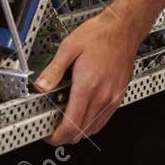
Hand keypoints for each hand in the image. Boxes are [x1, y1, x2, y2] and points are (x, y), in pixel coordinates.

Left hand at [34, 10, 144, 144]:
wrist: (123, 28)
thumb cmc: (99, 35)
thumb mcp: (69, 48)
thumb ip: (53, 71)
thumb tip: (41, 87)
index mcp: (87, 87)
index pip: (72, 125)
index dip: (58, 136)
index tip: (49, 135)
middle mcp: (102, 96)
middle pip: (82, 132)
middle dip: (65, 136)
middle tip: (53, 128)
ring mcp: (112, 98)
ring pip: (94, 129)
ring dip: (79, 131)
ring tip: (66, 121)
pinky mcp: (119, 96)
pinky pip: (104, 120)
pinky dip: (92, 124)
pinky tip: (83, 113)